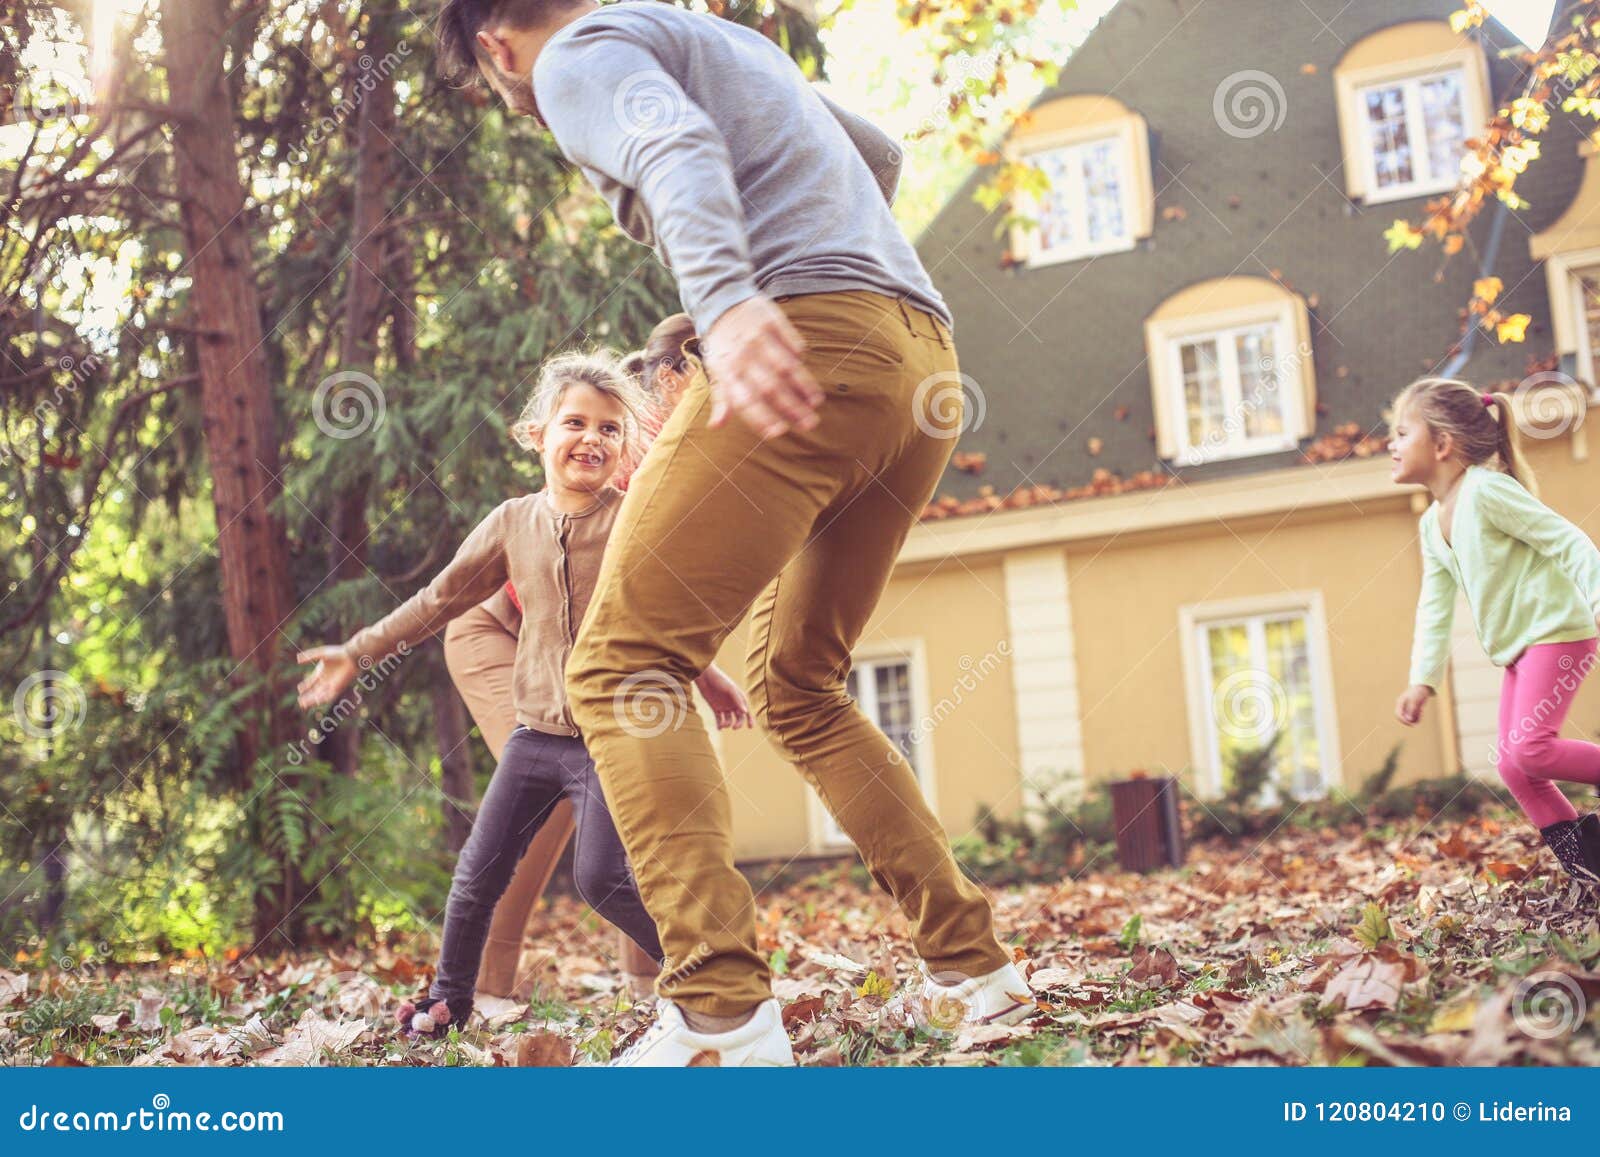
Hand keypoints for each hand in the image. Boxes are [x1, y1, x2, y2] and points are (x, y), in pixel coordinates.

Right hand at [296, 645, 358, 709]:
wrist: (351, 657)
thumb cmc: (338, 653)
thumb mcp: (321, 653)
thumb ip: (309, 656)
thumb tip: (297, 659)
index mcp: (322, 672)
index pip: (311, 681)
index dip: (305, 685)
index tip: (300, 689)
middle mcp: (326, 680)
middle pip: (315, 690)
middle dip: (307, 696)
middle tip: (300, 702)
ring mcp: (332, 684)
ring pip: (320, 695)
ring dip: (312, 700)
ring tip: (303, 705)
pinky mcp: (338, 688)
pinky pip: (328, 696)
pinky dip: (321, 699)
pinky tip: (315, 702)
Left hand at [693, 665, 752, 729]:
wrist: (705, 677)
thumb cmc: (720, 681)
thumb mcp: (730, 690)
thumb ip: (738, 700)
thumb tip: (745, 712)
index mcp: (739, 699)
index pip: (747, 711)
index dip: (750, 719)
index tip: (750, 727)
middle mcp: (733, 704)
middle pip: (739, 718)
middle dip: (738, 724)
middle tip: (734, 727)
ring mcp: (724, 707)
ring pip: (728, 720)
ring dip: (727, 724)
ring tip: (723, 724)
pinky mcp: (716, 708)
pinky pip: (719, 719)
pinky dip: (719, 724)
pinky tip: (719, 728)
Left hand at [703, 295, 823, 439]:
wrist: (721, 304)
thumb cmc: (722, 347)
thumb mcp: (714, 372)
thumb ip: (721, 399)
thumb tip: (716, 426)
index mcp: (727, 373)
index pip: (745, 401)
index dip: (762, 418)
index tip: (779, 433)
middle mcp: (743, 357)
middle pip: (770, 388)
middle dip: (792, 408)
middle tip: (810, 424)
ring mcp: (758, 338)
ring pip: (785, 367)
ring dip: (803, 386)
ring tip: (816, 403)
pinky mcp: (772, 321)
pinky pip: (790, 342)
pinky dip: (799, 356)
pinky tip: (808, 373)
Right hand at [1395, 683, 1432, 725]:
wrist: (1424, 685)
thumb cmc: (1419, 693)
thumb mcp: (1416, 702)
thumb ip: (1412, 711)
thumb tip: (1410, 720)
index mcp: (1400, 703)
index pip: (1398, 715)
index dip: (1404, 721)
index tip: (1412, 725)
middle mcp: (1402, 705)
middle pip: (1402, 716)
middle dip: (1409, 720)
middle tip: (1416, 723)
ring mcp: (1407, 705)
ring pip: (1408, 716)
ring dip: (1414, 718)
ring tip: (1420, 715)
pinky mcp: (1412, 706)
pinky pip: (1412, 713)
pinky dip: (1416, 715)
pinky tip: (1421, 712)